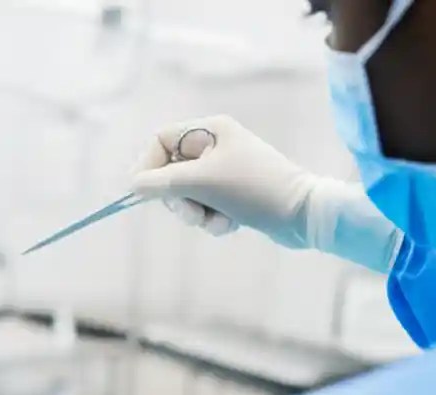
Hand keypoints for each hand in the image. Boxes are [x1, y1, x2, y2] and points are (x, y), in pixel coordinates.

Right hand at [130, 115, 319, 247]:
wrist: (302, 214)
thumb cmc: (253, 189)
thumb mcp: (202, 183)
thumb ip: (163, 182)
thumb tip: (133, 185)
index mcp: (210, 130)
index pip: (161, 139)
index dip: (148, 165)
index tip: (143, 192)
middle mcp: (217, 146)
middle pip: (171, 171)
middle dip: (178, 198)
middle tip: (191, 213)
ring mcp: (226, 171)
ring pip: (188, 194)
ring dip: (197, 213)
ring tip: (216, 220)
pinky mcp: (235, 195)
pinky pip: (207, 207)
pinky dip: (213, 219)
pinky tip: (232, 224)